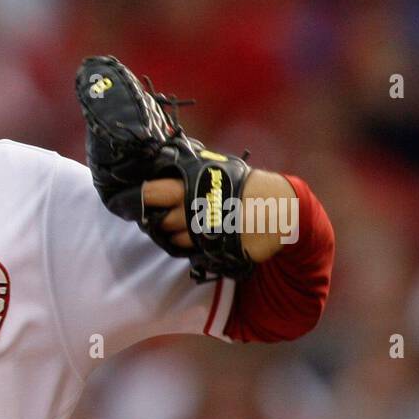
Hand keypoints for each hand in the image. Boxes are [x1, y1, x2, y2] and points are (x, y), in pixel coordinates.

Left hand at [142, 170, 296, 262]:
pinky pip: (192, 251)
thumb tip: (163, 167)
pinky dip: (193, 245)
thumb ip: (191, 174)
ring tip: (190, 224)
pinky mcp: (214, 250)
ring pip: (174, 239)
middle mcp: (193, 209)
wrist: (282, 209)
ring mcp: (203, 232)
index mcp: (193, 185)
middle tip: (163, 214)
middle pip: (159, 221)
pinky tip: (203, 236)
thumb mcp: (219, 171)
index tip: (136, 197)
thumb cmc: (248, 185)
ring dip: (176, 234)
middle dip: (157, 219)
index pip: (152, 192)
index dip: (141, 196)